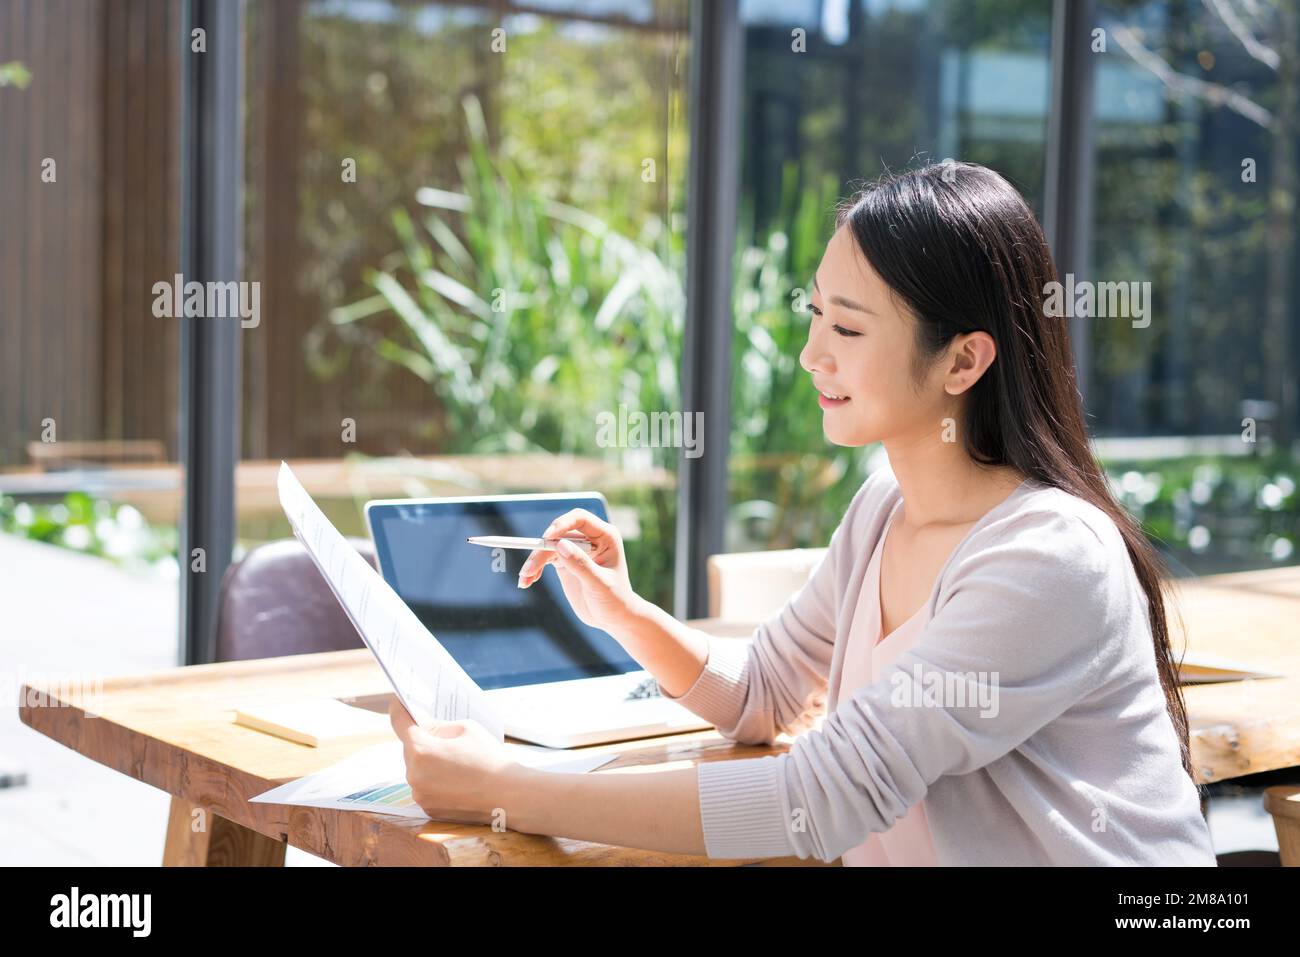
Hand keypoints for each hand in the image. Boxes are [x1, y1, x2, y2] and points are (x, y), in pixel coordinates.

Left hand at [388, 698, 525, 825]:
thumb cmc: (489, 757)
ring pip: (417, 768)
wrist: (509, 795)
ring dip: (428, 760)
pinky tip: (456, 777)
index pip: (399, 722)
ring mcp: (420, 795)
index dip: (399, 707)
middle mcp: (413, 774)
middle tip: (441, 732)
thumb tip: (420, 722)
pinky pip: (425, 786)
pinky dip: (435, 779)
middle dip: (422, 738)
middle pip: (410, 747)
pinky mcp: (428, 809)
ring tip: (455, 759)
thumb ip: (437, 724)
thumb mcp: (465, 729)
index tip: (399, 699)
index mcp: (420, 750)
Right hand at [516, 508, 638, 632]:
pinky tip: (528, 581)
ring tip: (524, 579)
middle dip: (542, 549)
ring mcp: (576, 550)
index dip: (562, 524)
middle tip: (529, 569)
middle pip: (559, 533)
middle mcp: (590, 539)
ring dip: (535, 561)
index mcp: (605, 536)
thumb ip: (581, 564)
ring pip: (549, 546)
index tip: (547, 537)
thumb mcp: (599, 584)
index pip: (580, 519)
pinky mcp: (565, 562)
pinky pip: (545, 559)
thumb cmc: (614, 599)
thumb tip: (560, 545)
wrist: (614, 617)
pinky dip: (535, 569)